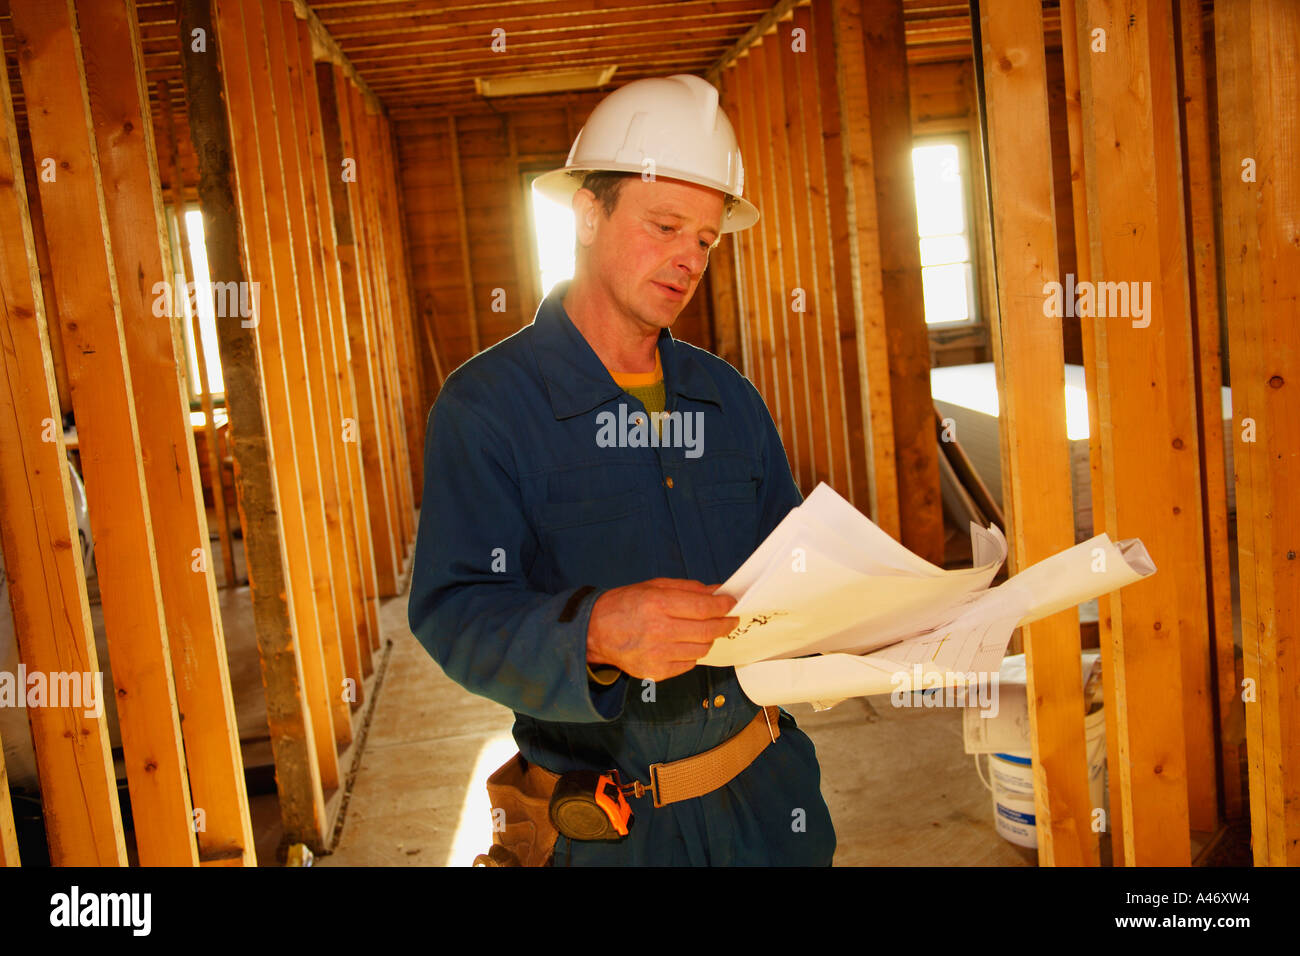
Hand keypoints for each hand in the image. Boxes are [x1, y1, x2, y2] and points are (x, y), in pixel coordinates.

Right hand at [586, 578, 737, 681]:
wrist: (594, 632)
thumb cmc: (625, 605)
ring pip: (701, 649)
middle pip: (707, 631)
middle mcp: (658, 630)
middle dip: (724, 624)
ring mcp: (657, 654)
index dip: (723, 606)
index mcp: (657, 604)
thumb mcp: (654, 586)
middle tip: (730, 619)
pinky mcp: (655, 672)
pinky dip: (691, 654)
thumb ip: (688, 589)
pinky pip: (688, 664)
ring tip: (703, 631)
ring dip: (708, 639)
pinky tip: (683, 644)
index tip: (731, 603)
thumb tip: (718, 592)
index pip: (704, 608)